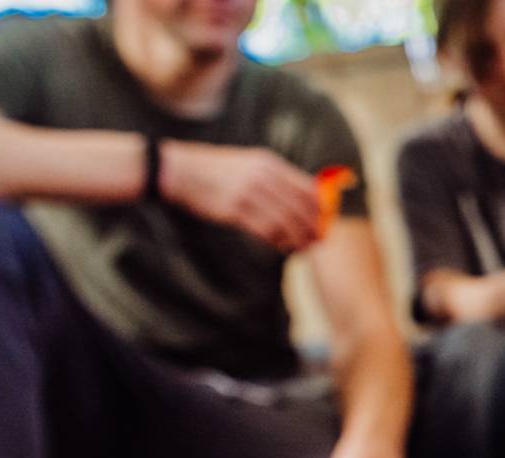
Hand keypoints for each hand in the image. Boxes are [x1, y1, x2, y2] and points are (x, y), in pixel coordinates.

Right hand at [159, 140, 319, 252]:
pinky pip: (265, 229)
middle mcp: (263, 175)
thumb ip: (274, 177)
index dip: (321, 208)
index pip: (307, 187)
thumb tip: (301, 196)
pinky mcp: (234, 209)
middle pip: (300, 207)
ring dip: (298, 238)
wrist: (179, 170)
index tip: (325, 222)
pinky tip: (282, 246)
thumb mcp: (249, 163)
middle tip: (319, 241)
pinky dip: (277, 241)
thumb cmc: (216, 170)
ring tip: (303, 248)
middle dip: (314, 227)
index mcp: (269, 163)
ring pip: (286, 221)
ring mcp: (249, 191)